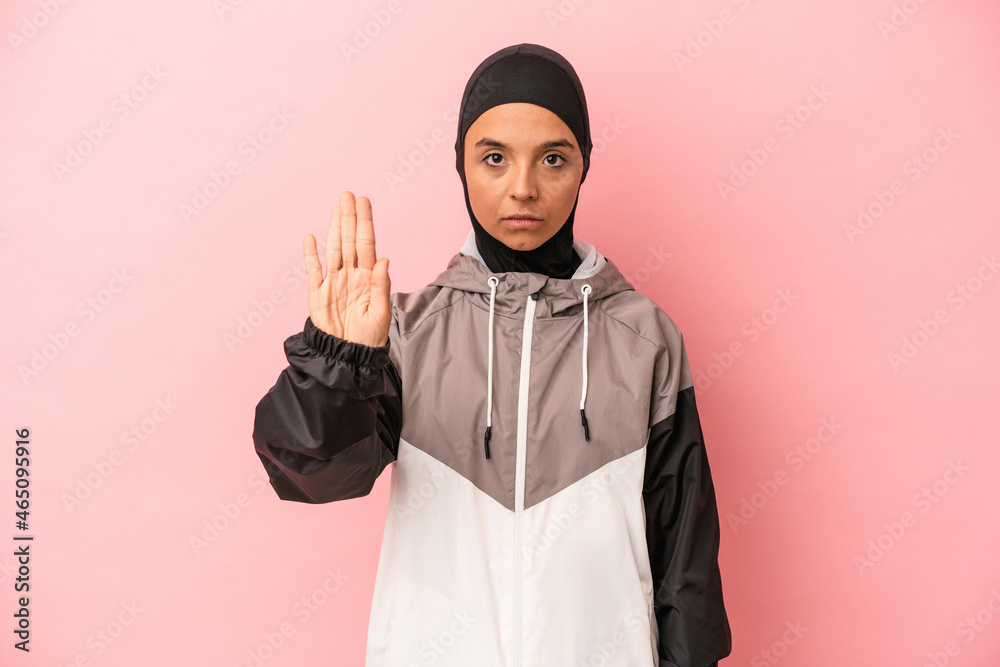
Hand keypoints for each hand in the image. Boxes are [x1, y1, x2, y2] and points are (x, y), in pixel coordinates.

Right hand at [304, 191, 390, 346]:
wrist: (348, 355)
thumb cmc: (370, 336)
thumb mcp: (380, 313)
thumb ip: (381, 285)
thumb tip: (385, 259)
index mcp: (368, 277)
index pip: (366, 244)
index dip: (364, 222)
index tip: (364, 202)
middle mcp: (351, 274)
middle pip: (349, 240)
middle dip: (348, 217)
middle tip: (347, 195)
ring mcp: (333, 281)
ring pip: (333, 249)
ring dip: (333, 229)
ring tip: (336, 209)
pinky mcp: (317, 293)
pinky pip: (313, 270)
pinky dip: (310, 255)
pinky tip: (310, 238)